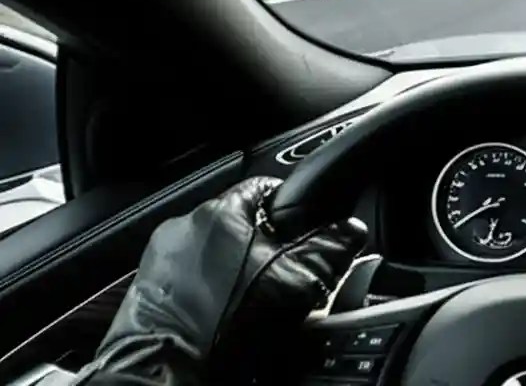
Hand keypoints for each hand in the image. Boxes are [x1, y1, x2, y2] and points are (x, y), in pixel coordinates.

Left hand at [76, 177, 366, 383]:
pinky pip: (191, 282)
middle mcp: (183, 228)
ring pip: (216, 255)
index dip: (293, 210)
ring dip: (238, 272)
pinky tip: (226, 319)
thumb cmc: (228, 326)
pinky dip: (210, 295)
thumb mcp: (298, 282)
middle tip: (286, 279)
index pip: (266, 187)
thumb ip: (330, 247)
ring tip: (255, 304)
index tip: (306, 235)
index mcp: (219, 212)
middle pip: (242, 225)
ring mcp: (160, 261)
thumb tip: (350, 230)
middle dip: (266, 248)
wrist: (170, 373)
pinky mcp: (147, 291)